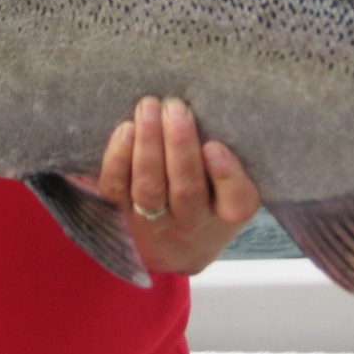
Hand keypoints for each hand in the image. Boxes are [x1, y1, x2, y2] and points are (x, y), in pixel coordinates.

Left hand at [98, 96, 260, 274]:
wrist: (172, 246)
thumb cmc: (209, 194)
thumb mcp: (230, 184)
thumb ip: (230, 153)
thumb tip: (215, 110)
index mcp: (228, 213)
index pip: (237, 202)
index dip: (226, 175)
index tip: (214, 146)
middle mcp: (192, 221)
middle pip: (186, 190)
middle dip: (179, 144)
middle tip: (175, 107)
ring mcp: (154, 220)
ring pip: (149, 189)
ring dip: (148, 144)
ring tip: (149, 107)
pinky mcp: (122, 211)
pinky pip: (116, 188)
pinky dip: (118, 158)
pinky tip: (126, 129)